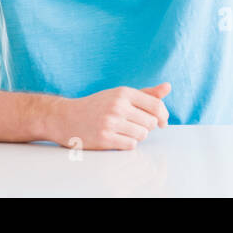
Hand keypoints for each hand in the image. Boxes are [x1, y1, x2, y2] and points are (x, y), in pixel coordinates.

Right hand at [49, 83, 169, 149]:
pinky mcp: (104, 138)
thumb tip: (168, 87)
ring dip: (136, 136)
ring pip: (142, 135)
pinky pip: (130, 145)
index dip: (163, 115)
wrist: (64, 118)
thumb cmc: (96, 106)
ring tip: (123, 131)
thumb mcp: (119, 95)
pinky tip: (116, 139)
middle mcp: (117, 106)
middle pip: (150, 122)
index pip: (156, 105)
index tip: (162, 122)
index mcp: (123, 93)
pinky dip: (127, 144)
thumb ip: (145, 94)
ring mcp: (110, 122)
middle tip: (133, 126)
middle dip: (146, 127)